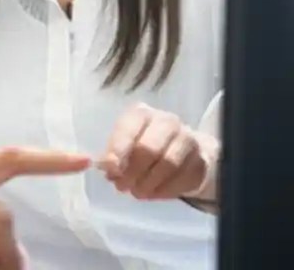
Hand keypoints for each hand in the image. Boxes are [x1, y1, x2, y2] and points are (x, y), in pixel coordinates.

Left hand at [99, 102, 218, 200]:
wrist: (181, 150)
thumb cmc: (142, 144)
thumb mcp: (124, 145)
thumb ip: (113, 155)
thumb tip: (107, 167)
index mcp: (142, 114)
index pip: (129, 129)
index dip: (118, 150)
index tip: (111, 169)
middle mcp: (166, 122)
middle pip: (149, 147)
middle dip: (133, 171)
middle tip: (122, 187)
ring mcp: (187, 139)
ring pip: (168, 164)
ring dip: (149, 182)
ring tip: (137, 192)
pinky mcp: (200, 159)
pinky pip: (183, 177)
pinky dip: (164, 190)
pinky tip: (152, 194)